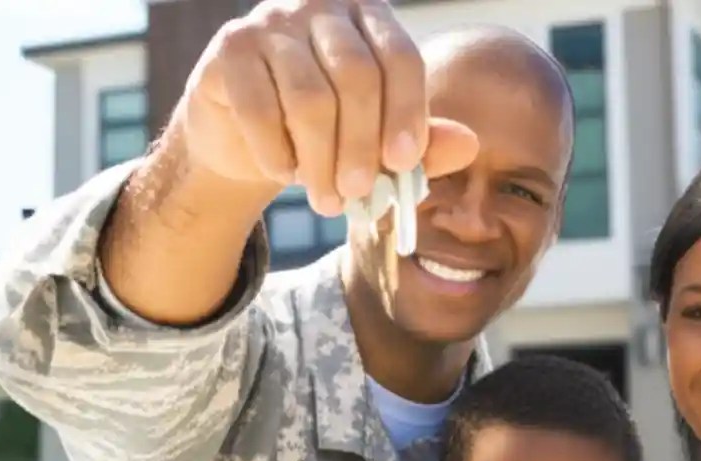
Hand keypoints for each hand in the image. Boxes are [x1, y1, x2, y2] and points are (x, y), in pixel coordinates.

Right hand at [172, 0, 478, 215]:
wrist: (245, 135)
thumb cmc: (326, 132)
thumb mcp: (378, 138)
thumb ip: (423, 140)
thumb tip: (470, 145)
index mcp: (369, 16)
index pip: (400, 56)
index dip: (408, 111)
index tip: (406, 163)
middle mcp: (321, 6)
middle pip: (357, 76)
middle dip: (363, 146)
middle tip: (361, 194)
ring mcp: (271, 21)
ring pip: (309, 96)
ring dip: (321, 160)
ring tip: (328, 200)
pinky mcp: (230, 48)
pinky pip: (259, 107)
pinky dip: (276, 152)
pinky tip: (284, 174)